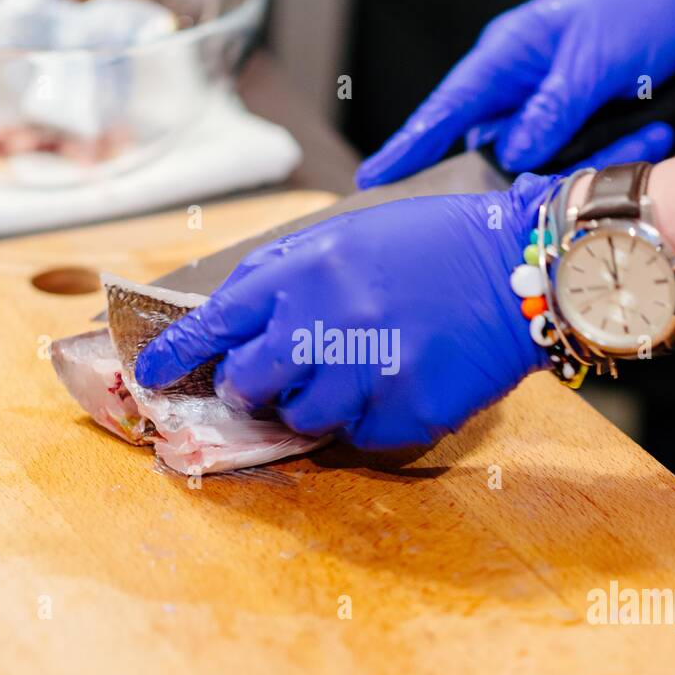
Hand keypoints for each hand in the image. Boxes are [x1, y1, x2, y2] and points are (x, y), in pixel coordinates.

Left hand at [135, 174, 556, 449]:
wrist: (523, 270)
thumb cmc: (436, 245)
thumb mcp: (350, 235)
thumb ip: (286, 273)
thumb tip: (231, 316)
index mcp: (305, 272)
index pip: (217, 323)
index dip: (178, 354)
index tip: (151, 373)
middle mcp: (326, 323)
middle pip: (248, 384)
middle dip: (249, 387)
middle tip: (267, 382)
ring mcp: (365, 374)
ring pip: (300, 421)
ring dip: (312, 406)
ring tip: (350, 375)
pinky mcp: (403, 414)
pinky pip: (357, 439)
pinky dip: (364, 421)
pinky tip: (393, 385)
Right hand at [355, 0, 674, 185]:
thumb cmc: (642, 0)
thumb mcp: (593, 60)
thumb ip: (550, 112)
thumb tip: (512, 156)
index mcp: (505, 56)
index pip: (443, 111)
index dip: (406, 149)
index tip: (372, 181)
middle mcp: (520, 82)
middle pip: (501, 149)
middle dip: (538, 169)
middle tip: (580, 163)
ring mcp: (549, 100)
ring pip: (549, 158)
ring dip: (599, 154)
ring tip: (648, 124)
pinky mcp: (581, 113)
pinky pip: (585, 152)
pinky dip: (619, 147)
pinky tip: (655, 124)